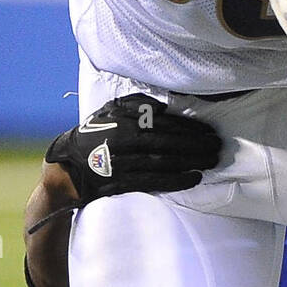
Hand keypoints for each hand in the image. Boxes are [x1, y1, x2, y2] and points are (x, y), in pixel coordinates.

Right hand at [44, 94, 221, 204]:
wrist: (70, 165)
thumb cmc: (95, 133)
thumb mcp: (110, 110)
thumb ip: (135, 104)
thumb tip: (164, 106)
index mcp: (124, 121)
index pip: (163, 124)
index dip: (189, 128)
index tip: (209, 131)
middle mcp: (124, 141)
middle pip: (168, 143)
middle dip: (196, 145)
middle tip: (217, 146)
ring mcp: (124, 164)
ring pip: (163, 162)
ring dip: (191, 162)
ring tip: (211, 161)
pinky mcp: (122, 183)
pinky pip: (153, 182)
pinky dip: (176, 180)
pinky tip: (194, 177)